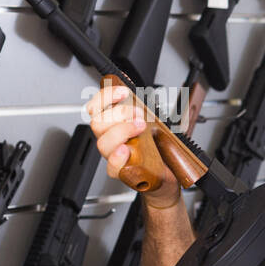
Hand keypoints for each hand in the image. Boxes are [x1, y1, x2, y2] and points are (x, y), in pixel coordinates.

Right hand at [84, 83, 179, 206]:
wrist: (168, 173)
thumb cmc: (158, 148)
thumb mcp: (156, 124)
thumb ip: (149, 111)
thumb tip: (152, 99)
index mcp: (113, 125)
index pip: (96, 107)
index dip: (105, 97)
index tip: (123, 91)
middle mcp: (111, 140)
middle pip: (97, 124)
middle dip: (119, 114)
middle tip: (138, 114)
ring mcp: (114, 156)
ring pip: (103, 143)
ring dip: (121, 131)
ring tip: (139, 127)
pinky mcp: (122, 172)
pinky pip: (112, 168)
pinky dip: (117, 158)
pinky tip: (126, 150)